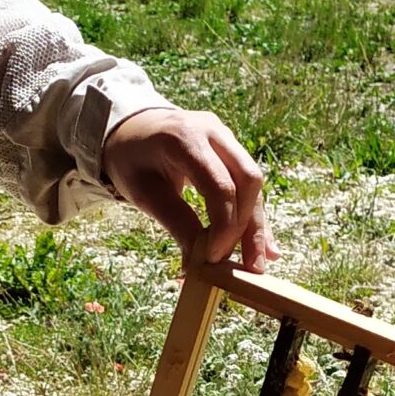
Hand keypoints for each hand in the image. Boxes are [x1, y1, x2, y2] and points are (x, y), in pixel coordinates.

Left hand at [102, 104, 276, 272]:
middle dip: (250, 227)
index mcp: (185, 138)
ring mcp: (225, 136)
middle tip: (248, 267)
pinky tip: (263, 245)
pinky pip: (247, 183)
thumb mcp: (144, 193)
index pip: (221, 186)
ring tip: (257, 264)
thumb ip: (176, 222)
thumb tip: (199, 263)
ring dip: (257, 225)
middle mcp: (213, 131)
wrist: (131, 128)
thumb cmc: (131, 160)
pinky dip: (251, 214)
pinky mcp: (231, 148)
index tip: (215, 258)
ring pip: (253, 183)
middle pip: (248, 180)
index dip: (224, 227)